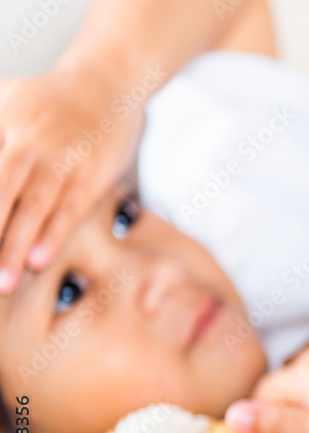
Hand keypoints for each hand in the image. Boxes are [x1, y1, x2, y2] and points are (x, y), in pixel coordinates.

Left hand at [0, 64, 144, 292]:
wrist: (107, 84)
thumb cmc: (46, 100)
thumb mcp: (3, 99)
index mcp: (2, 121)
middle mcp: (28, 139)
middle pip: (0, 192)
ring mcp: (64, 157)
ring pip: (34, 207)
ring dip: (16, 246)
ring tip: (3, 282)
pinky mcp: (93, 173)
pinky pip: (71, 209)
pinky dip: (55, 235)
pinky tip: (41, 260)